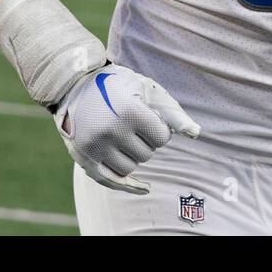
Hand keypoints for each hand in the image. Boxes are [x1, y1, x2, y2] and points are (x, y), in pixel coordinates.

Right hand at [53, 63, 199, 194]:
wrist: (74, 84)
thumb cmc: (119, 85)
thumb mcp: (148, 90)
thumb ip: (173, 112)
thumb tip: (196, 133)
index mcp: (129, 112)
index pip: (162, 138)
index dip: (160, 128)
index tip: (149, 117)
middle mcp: (110, 131)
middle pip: (146, 154)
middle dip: (145, 141)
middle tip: (133, 125)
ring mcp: (94, 146)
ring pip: (130, 168)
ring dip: (133, 155)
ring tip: (124, 136)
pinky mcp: (82, 157)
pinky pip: (110, 181)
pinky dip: (128, 185)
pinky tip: (145, 187)